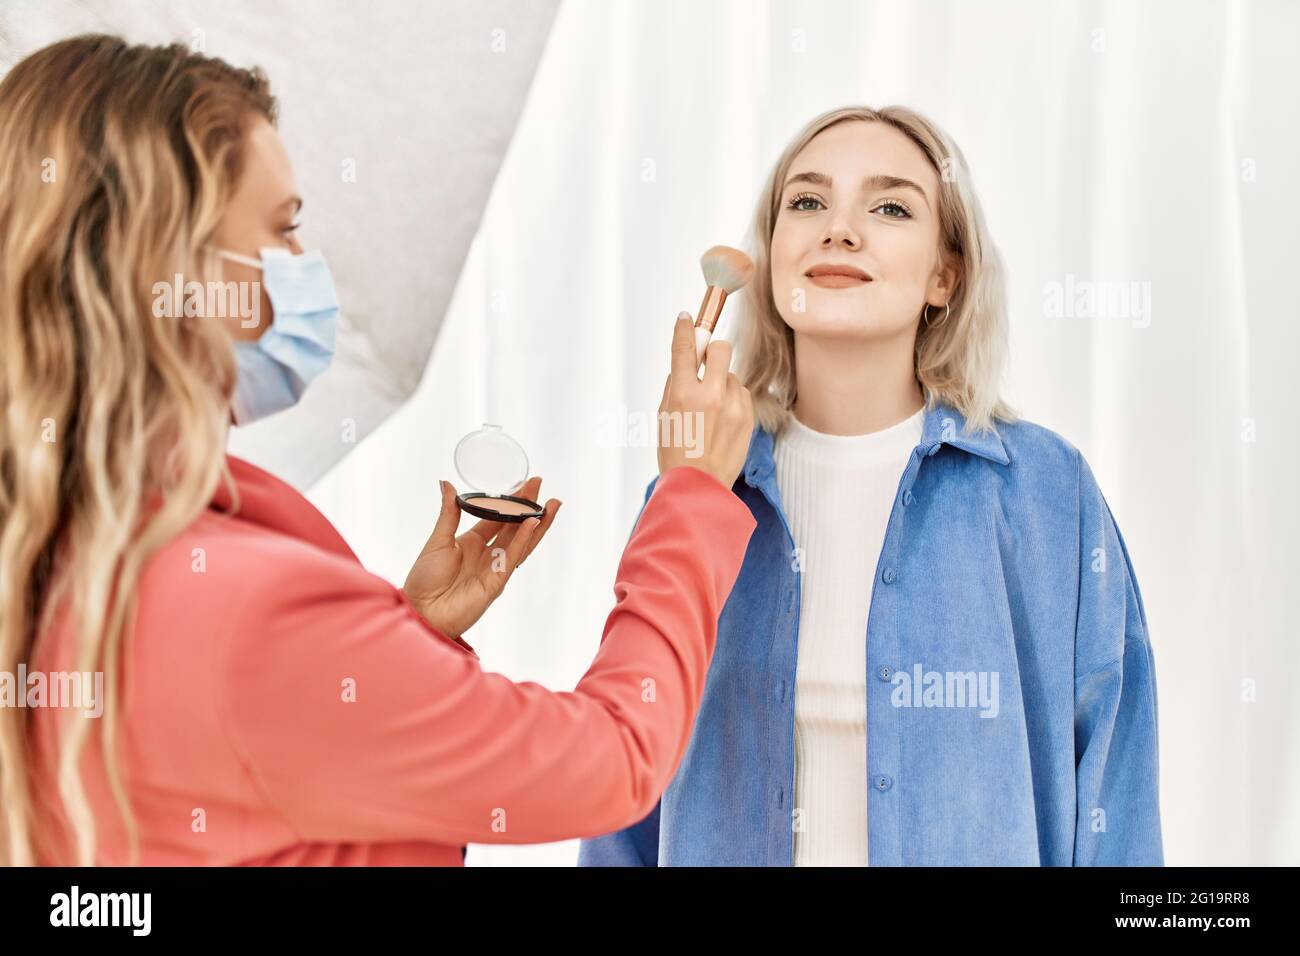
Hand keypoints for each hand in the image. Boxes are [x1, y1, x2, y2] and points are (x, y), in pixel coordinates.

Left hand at [402, 475, 560, 638]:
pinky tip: (532, 523)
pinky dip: (524, 540)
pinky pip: (513, 558)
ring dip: (538, 524)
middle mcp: (487, 555)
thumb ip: (448, 512)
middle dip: (528, 507)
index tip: (524, 484)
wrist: (421, 611)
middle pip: (514, 527)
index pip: (497, 518)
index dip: (510, 502)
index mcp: (471, 543)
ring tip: (552, 505)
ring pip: (522, 542)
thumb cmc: (424, 580)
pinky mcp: (497, 582)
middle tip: (540, 485)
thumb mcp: (438, 540)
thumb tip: (446, 483)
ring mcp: (494, 568)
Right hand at [657, 312, 753, 488]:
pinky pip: (742, 395)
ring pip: (732, 375)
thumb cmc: (676, 452)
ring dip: (722, 384)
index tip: (687, 317)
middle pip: (721, 349)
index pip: (685, 348)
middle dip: (714, 351)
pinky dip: (733, 401)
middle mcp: (711, 396)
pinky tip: (723, 421)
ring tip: (712, 411)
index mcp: (683, 394)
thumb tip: (686, 365)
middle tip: (707, 363)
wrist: (699, 486)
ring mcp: (733, 407)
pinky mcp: (748, 418)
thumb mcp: (664, 416)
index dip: (686, 328)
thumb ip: (675, 386)